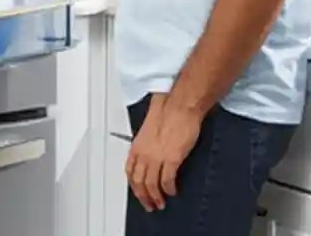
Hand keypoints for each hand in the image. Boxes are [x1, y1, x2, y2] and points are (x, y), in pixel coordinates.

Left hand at [125, 94, 202, 211]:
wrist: (180, 105)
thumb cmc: (168, 109)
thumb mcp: (150, 127)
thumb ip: (147, 141)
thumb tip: (151, 147)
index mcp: (137, 145)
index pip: (130, 171)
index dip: (133, 184)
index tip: (137, 191)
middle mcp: (144, 153)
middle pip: (139, 182)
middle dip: (143, 196)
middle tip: (148, 204)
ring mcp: (157, 158)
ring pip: (151, 185)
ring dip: (155, 197)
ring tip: (160, 203)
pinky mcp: (172, 159)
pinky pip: (167, 181)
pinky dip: (169, 189)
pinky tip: (172, 191)